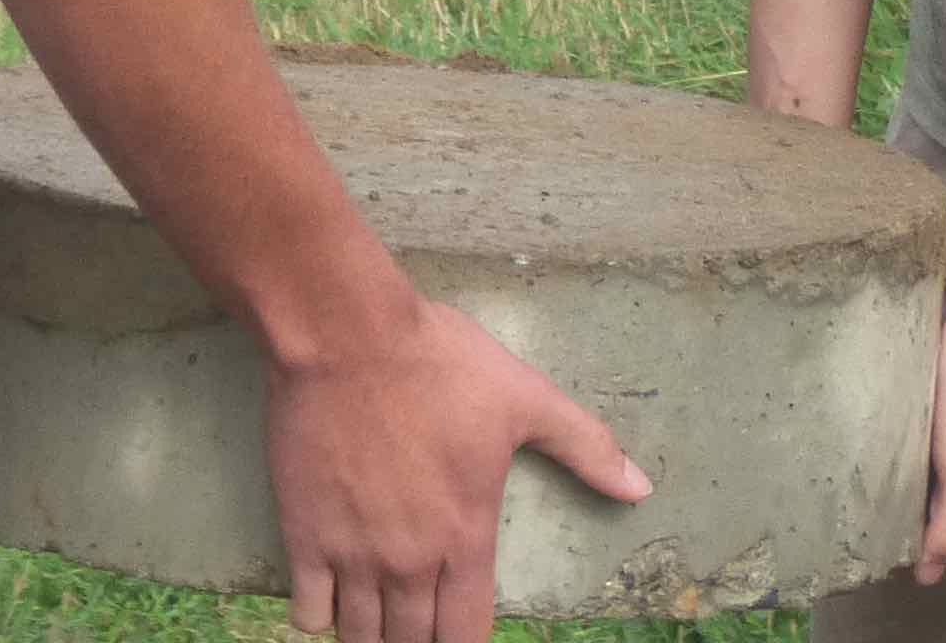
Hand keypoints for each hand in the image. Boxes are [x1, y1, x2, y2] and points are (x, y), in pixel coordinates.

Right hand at [263, 295, 648, 642]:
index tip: (456, 631)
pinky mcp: (304, 536)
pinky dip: (320, 617)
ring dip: (371, 637)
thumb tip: (640, 488)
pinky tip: (330, 598)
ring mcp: (354, 554)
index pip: (467, 634)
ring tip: (377, 620)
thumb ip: (584, 446)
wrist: (347, 333)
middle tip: (416, 624)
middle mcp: (411, 562)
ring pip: (362, 637)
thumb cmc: (438, 363)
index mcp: (467, 538)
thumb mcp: (524, 397)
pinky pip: (308, 612)